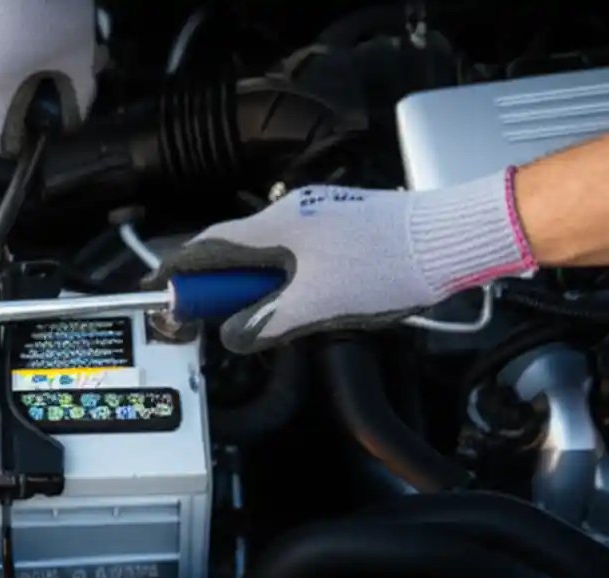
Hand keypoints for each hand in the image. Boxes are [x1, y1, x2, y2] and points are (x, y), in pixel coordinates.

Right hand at [0, 0, 97, 155]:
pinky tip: (24, 38)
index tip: (47, 126)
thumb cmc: (52, 10)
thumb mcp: (79, 60)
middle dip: (12, 110)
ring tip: (36, 64)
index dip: (27, 140)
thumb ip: (76, 100)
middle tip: (42, 93)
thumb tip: (67, 119)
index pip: (1, 140)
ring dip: (2, 84)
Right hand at [151, 169, 537, 352]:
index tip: (158, 287)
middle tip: (212, 317)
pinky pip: (296, 251)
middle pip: (236, 249)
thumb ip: (266, 325)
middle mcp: (292, 211)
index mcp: (276, 225)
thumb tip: (236, 336)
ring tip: (262, 316)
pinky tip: (300, 301)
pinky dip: (284, 277)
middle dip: (219, 285)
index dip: (178, 270)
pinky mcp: (343, 223)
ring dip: (255, 284)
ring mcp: (319, 213)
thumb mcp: (315, 308)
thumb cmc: (384, 267)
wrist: (450, 239)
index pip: (208, 246)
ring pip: (268, 252)